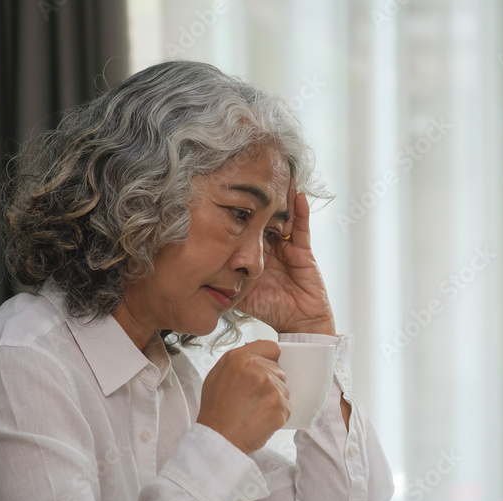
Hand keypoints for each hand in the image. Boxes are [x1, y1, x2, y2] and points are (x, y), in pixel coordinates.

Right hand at [197, 340, 289, 453]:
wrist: (219, 437)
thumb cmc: (216, 408)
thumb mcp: (218, 372)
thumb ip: (239, 358)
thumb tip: (256, 353)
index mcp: (241, 359)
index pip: (271, 348)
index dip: (267, 360)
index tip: (261, 370)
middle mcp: (259, 370)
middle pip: (278, 369)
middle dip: (269, 381)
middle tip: (252, 396)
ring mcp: (273, 389)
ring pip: (283, 388)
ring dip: (273, 397)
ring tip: (254, 408)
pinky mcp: (282, 407)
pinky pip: (285, 405)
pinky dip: (276, 413)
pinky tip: (259, 417)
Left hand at [236, 189, 335, 334]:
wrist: (298, 324)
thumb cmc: (270, 309)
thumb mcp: (241, 294)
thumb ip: (224, 282)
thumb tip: (198, 274)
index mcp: (255, 254)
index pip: (246, 229)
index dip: (237, 214)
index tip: (225, 193)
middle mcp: (271, 247)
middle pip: (264, 217)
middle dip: (257, 200)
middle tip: (248, 175)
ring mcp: (288, 247)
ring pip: (283, 216)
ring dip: (279, 198)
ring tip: (273, 176)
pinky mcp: (304, 251)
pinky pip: (302, 228)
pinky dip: (300, 211)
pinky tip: (296, 193)